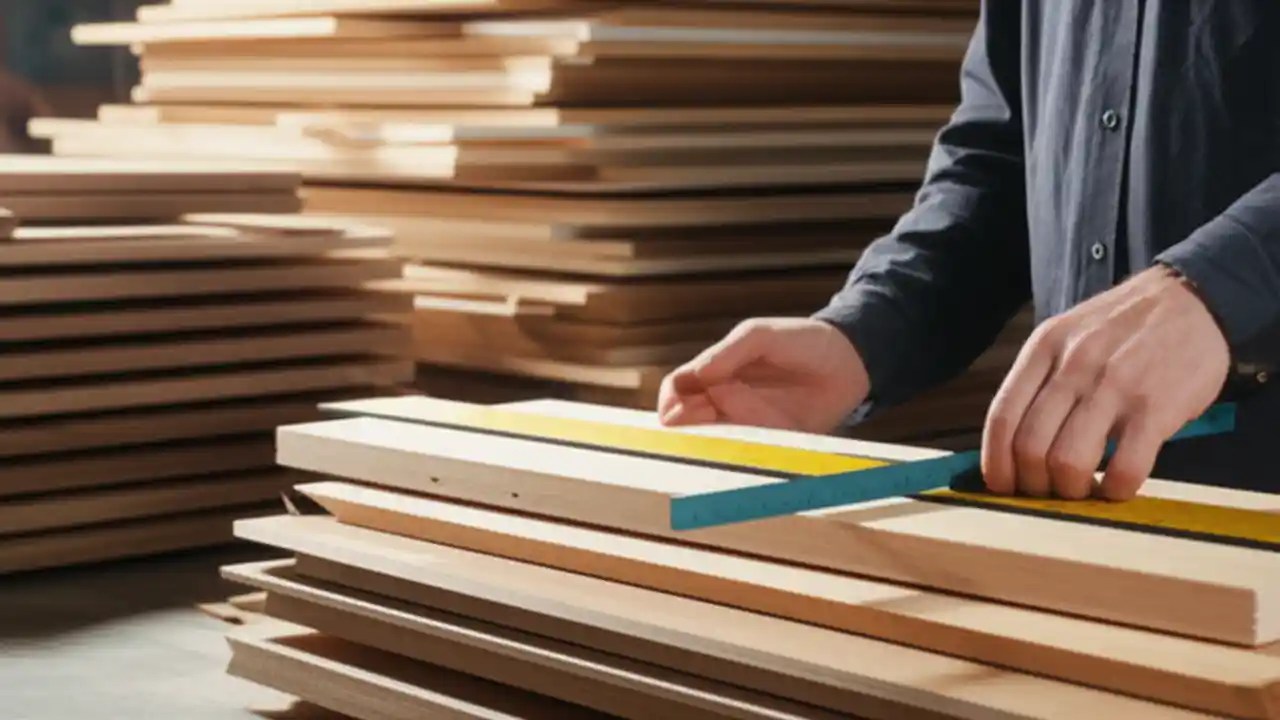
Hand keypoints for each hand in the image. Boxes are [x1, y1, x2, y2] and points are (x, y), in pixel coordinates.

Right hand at [657, 318, 869, 431]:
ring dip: (727, 434)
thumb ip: (728, 352)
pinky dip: (753, 447)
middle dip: (693, 424)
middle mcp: (725, 404)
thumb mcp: (760, 335)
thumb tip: (698, 376)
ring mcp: (748, 426)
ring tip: (758, 411)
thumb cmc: (801, 341)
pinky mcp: (773, 443)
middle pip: (690, 423)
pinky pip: (754, 453)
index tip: (677, 409)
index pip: (677, 391)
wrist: (851, 361)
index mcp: (714, 374)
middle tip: (711, 411)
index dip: (670, 402)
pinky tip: (774, 427)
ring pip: (720, 441)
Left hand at [981, 265, 1229, 499]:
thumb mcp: (1068, 334)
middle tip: (1048, 492)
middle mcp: (1073, 365)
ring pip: (1068, 461)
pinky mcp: (1156, 407)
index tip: (1003, 485)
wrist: (1192, 297)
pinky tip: (1118, 487)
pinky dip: (1115, 490)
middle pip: (1029, 446)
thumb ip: (1041, 379)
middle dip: (1033, 483)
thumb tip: (1013, 442)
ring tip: (1083, 491)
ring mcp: (1115, 386)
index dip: (996, 462)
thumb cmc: (1123, 326)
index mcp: (1044, 348)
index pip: (1002, 416)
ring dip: (1070, 490)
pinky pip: (1125, 467)